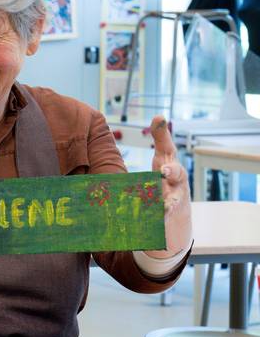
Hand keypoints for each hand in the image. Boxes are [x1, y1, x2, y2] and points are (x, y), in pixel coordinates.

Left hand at [148, 115, 191, 256]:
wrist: (175, 213)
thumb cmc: (167, 178)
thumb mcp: (163, 159)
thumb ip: (161, 139)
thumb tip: (159, 115)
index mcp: (170, 165)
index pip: (168, 150)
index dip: (164, 137)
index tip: (159, 132)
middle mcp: (176, 181)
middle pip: (177, 174)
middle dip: (171, 172)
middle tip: (164, 170)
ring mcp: (175, 198)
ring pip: (172, 198)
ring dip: (166, 200)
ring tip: (163, 205)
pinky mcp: (170, 215)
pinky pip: (165, 217)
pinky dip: (162, 219)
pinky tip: (159, 220)